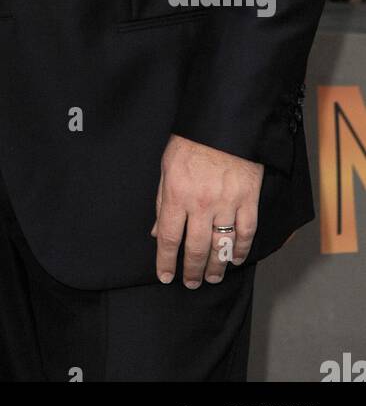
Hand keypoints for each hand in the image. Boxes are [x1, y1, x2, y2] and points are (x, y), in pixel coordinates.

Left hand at [150, 133, 263, 286]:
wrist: (224, 122)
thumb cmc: (191, 142)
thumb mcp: (166, 166)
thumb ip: (161, 200)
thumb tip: (155, 230)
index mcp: (177, 194)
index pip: (167, 237)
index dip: (165, 261)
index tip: (165, 276)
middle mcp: (201, 204)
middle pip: (195, 248)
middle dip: (191, 270)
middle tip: (191, 283)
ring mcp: (227, 203)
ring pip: (221, 246)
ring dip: (216, 267)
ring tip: (212, 277)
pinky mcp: (248, 200)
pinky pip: (246, 232)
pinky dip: (242, 250)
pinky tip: (236, 259)